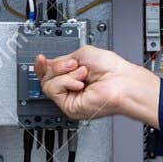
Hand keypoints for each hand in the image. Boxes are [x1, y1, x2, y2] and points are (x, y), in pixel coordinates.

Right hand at [33, 45, 158, 124]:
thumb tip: (47, 63)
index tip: (41, 58)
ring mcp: (69, 98)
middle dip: (59, 66)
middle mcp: (70, 87)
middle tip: (74, 64)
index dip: (42, 65)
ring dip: (65, 74)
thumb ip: (62, 59)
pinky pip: (53, 90)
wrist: (121, 81)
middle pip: (46, 77)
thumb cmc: (111, 69)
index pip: (50, 72)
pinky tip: (80, 83)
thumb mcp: (82, 54)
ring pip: (47, 83)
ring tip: (83, 73)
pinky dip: (66, 82)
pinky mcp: (69, 107)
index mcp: (74, 75)